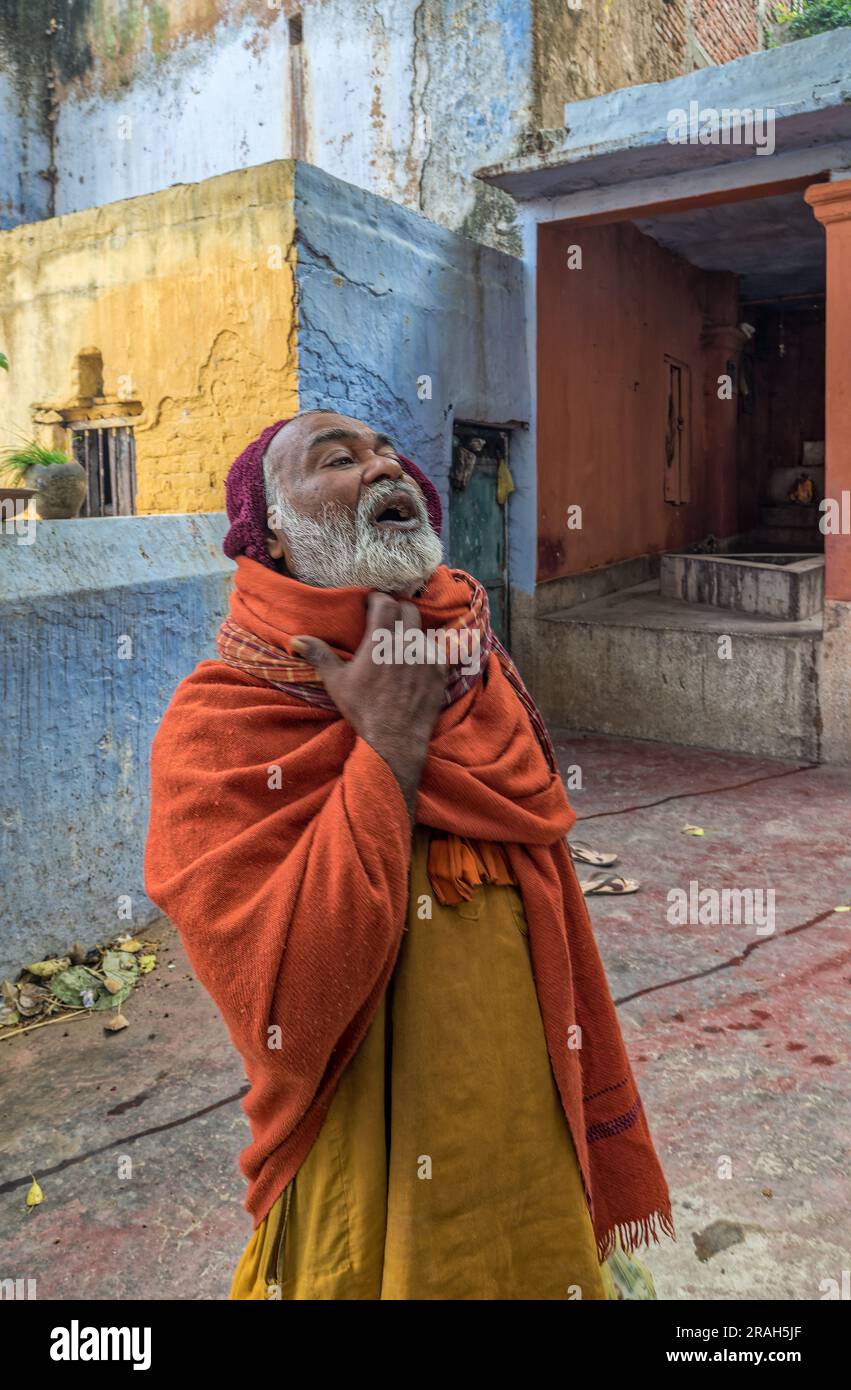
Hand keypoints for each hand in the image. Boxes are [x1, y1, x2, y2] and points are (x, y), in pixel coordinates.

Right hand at [291, 592, 447, 819]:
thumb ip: (319, 655)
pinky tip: (416, 661)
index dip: (378, 599)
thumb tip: (296, 640)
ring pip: (422, 629)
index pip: (386, 602)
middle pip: (409, 609)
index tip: (371, 603)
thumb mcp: (336, 682)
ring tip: (400, 642)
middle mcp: (407, 643)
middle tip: (386, 619)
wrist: (394, 740)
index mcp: (381, 641)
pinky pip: (436, 649)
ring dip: (411, 631)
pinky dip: (425, 650)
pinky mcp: (441, 671)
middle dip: (397, 609)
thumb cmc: (363, 710)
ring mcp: (427, 656)